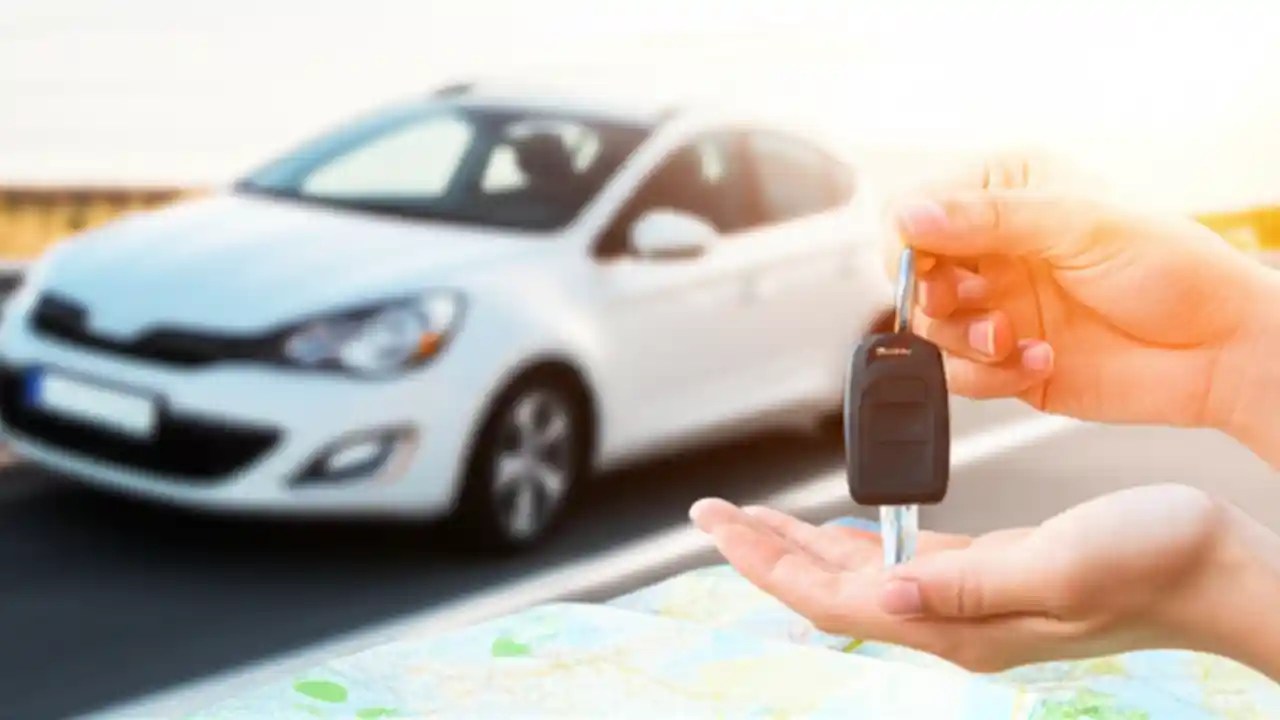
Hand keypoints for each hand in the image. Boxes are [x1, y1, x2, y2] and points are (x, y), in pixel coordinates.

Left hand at [690, 485, 1279, 676]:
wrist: (1217, 572)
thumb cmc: (1157, 561)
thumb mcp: (1063, 562)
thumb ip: (970, 583)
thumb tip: (883, 594)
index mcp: (959, 621)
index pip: (832, 599)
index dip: (766, 563)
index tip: (716, 525)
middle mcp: (951, 618)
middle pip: (828, 589)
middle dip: (763, 551)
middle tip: (709, 513)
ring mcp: (966, 601)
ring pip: (854, 576)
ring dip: (797, 547)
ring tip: (748, 520)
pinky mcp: (986, 576)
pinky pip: (894, 564)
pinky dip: (850, 544)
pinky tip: (830, 533)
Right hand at [890, 156, 1278, 440]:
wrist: (1220, 352)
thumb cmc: (1177, 271)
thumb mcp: (1080, 224)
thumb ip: (988, 219)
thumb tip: (912, 218)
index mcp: (1008, 193)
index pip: (917, 208)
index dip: (908, 240)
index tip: (925, 265)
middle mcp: (994, 250)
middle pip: (910, 274)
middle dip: (935, 296)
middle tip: (975, 301)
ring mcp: (996, 306)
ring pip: (928, 329)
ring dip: (965, 340)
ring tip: (1012, 337)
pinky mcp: (1003, 360)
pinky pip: (959, 374)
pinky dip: (991, 375)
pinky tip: (1039, 359)